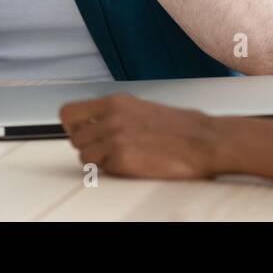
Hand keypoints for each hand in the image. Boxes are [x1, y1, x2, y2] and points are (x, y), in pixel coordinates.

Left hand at [60, 94, 223, 179]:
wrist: (202, 141)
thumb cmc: (180, 126)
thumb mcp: (141, 107)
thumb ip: (115, 114)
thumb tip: (95, 124)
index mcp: (116, 102)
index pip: (69, 112)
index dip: (72, 126)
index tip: (82, 132)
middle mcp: (111, 119)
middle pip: (75, 139)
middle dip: (88, 146)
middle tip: (106, 149)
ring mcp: (115, 140)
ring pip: (85, 157)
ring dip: (99, 161)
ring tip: (121, 157)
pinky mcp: (123, 161)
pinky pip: (102, 170)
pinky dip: (113, 170)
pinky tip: (133, 163)